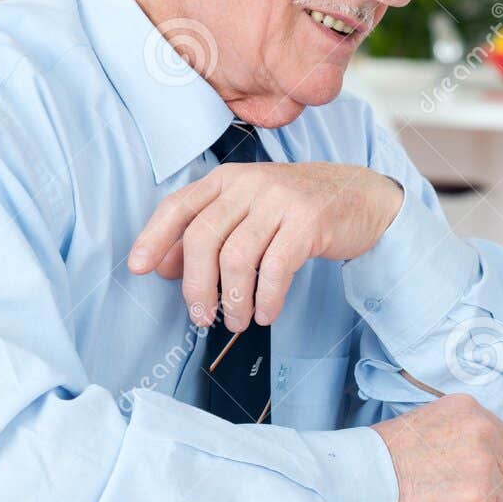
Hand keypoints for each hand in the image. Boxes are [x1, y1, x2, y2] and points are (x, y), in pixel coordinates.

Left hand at [128, 160, 404, 330]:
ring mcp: (280, 201)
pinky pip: (275, 268)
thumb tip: (167, 266)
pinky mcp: (309, 222)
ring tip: (236, 322)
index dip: (154, 238)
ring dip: (233, 300)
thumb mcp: (250, 211)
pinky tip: (265, 313)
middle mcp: (250, 184)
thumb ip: (211, 231)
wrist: (363, 197)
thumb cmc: (300, 209)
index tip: (139, 269)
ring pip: (237, 257)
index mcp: (228, 179)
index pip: (178, 206)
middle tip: (201, 317)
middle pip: (203, 238)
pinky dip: (266, 298)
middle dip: (196, 286)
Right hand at [372, 394, 502, 501]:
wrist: (367, 478)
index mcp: (472, 412)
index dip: (491, 461)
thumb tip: (484, 449)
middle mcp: (484, 435)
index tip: (474, 472)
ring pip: (501, 498)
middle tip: (461, 491)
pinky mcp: (479, 501)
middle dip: (491, 484)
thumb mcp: (431, 420)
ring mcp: (484, 468)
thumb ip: (463, 430)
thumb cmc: (389, 453)